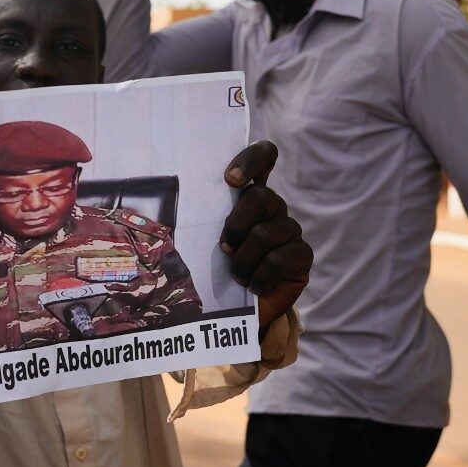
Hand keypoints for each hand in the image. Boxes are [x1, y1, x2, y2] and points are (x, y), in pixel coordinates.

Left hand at [219, 140, 312, 329]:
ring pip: (264, 234)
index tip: (231, 180)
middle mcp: (273, 207)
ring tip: (238, 276)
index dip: (252, 159)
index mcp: (250, 196)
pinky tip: (254, 286)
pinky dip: (258, 277)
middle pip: (259, 196)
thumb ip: (201, 217)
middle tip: (225, 248)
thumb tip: (165, 201)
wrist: (236, 311)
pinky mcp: (302, 255)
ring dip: (242, 261)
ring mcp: (291, 230)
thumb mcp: (204, 241)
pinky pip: (278, 260)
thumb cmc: (217, 270)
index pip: (264, 155)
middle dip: (235, 225)